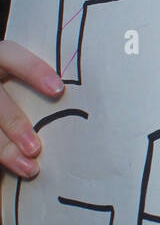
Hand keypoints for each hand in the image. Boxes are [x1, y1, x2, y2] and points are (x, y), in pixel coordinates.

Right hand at [0, 40, 65, 177]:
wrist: (5, 100)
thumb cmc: (23, 90)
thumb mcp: (23, 80)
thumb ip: (40, 86)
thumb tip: (86, 101)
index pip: (10, 54)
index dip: (32, 70)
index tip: (58, 90)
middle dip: (13, 122)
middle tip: (35, 148)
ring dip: (4, 148)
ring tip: (29, 167)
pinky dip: (1, 156)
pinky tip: (15, 170)